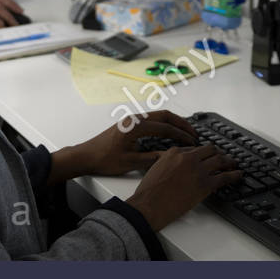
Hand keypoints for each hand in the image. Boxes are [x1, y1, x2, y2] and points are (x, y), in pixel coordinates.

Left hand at [57, 110, 198, 179]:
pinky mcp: (128, 124)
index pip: (165, 128)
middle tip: (194, 132)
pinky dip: (163, 124)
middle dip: (181, 123)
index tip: (192, 142)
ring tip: (185, 131)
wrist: (85, 156)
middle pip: (164, 115)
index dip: (180, 135)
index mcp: (136, 126)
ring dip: (172, 122)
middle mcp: (134, 119)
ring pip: (158, 116)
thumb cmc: (104, 159)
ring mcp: (131, 120)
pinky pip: (151, 119)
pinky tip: (168, 133)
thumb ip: (153, 158)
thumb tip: (171, 156)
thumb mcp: (131, 162)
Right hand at [126, 145, 242, 230]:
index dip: (203, 153)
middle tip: (223, 158)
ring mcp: (198, 170)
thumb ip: (168, 162)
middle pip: (210, 150)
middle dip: (218, 153)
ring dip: (229, 161)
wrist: (150, 205)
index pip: (194, 148)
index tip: (206, 156)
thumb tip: (176, 165)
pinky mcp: (205, 185)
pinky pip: (224, 177)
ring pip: (220, 160)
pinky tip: (238, 175)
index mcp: (174, 152)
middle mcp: (188, 158)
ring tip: (233, 163)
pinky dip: (234, 175)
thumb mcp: (156, 168)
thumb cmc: (149, 191)